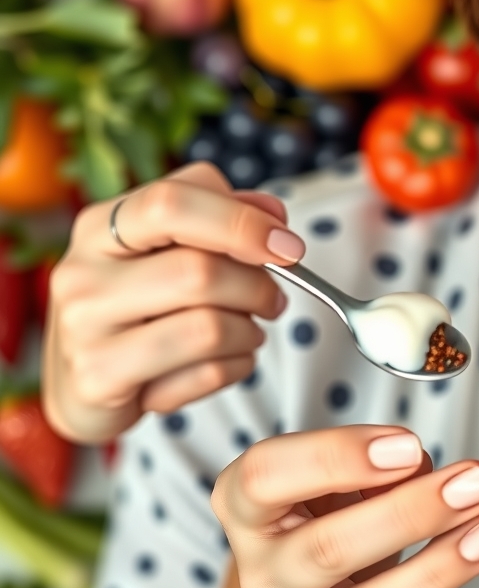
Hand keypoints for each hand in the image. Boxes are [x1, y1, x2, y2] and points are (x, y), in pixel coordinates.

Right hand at [42, 163, 303, 443]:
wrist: (81, 384)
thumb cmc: (138, 309)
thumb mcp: (168, 252)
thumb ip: (222, 219)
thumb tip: (274, 214)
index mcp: (102, 226)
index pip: (173, 202)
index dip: (241, 222)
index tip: (288, 247)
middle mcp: (84, 273)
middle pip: (201, 270)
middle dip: (258, 287)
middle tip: (272, 300)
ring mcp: (86, 330)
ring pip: (209, 326)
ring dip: (250, 332)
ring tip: (247, 333)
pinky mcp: (100, 381)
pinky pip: (205, 373)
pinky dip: (236, 367)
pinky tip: (224, 363)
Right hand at [212, 425, 478, 587]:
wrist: (303, 583)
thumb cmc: (319, 512)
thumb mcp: (327, 475)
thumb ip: (368, 464)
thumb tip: (422, 467)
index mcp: (245, 504)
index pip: (268, 474)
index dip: (338, 457)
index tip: (406, 446)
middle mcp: (263, 568)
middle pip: (326, 548)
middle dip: (410, 512)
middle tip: (472, 481)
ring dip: (442, 561)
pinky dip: (446, 579)